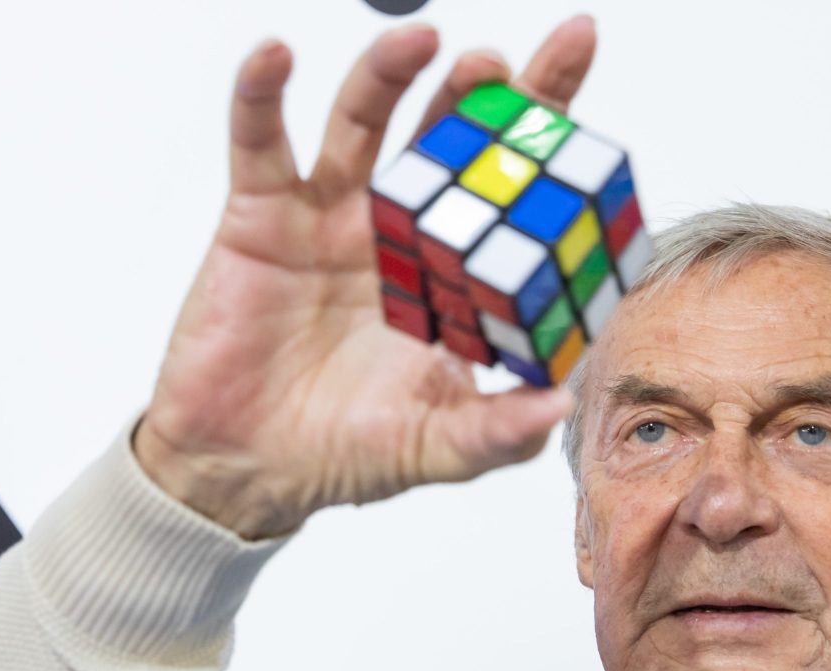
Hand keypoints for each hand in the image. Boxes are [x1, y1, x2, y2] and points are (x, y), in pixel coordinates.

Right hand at [134, 18, 596, 539]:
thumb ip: (499, 429)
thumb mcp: (441, 448)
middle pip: (449, 142)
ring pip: (363, 126)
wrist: (247, 469)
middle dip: (484, 96)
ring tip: (428, 42)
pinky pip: (259, 143)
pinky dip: (261, 96)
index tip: (582, 110)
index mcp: (453, 278)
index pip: (511, 198)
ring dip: (392, 76)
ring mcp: (330, 220)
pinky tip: (276, 56)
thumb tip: (562, 404)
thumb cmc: (348, 453)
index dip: (543, 147)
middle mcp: (400, 235)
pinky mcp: (260, 220)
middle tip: (512, 63)